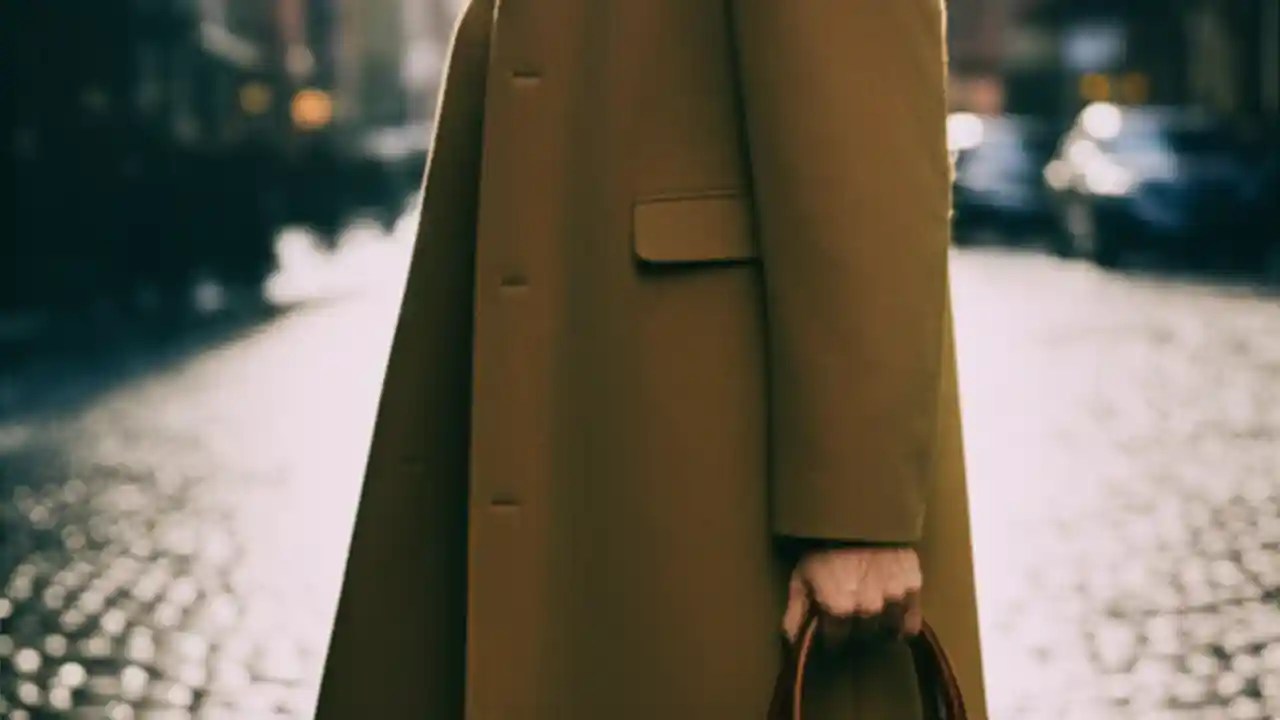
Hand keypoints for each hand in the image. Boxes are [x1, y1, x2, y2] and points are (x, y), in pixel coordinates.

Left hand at [782, 545, 922, 646]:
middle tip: (851, 619)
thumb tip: (792, 639)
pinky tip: (894, 617)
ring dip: (880, 628)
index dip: (831, 637)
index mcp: (839, 608)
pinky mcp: (914, 587)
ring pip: (888, 631)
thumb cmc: (824, 545)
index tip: (830, 630)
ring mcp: (894, 599)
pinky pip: (911, 622)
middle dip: (856, 632)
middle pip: (863, 637)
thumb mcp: (802, 574)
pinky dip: (903, 623)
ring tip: (872, 617)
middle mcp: (869, 609)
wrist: (858, 513)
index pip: (836, 641)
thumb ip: (797, 609)